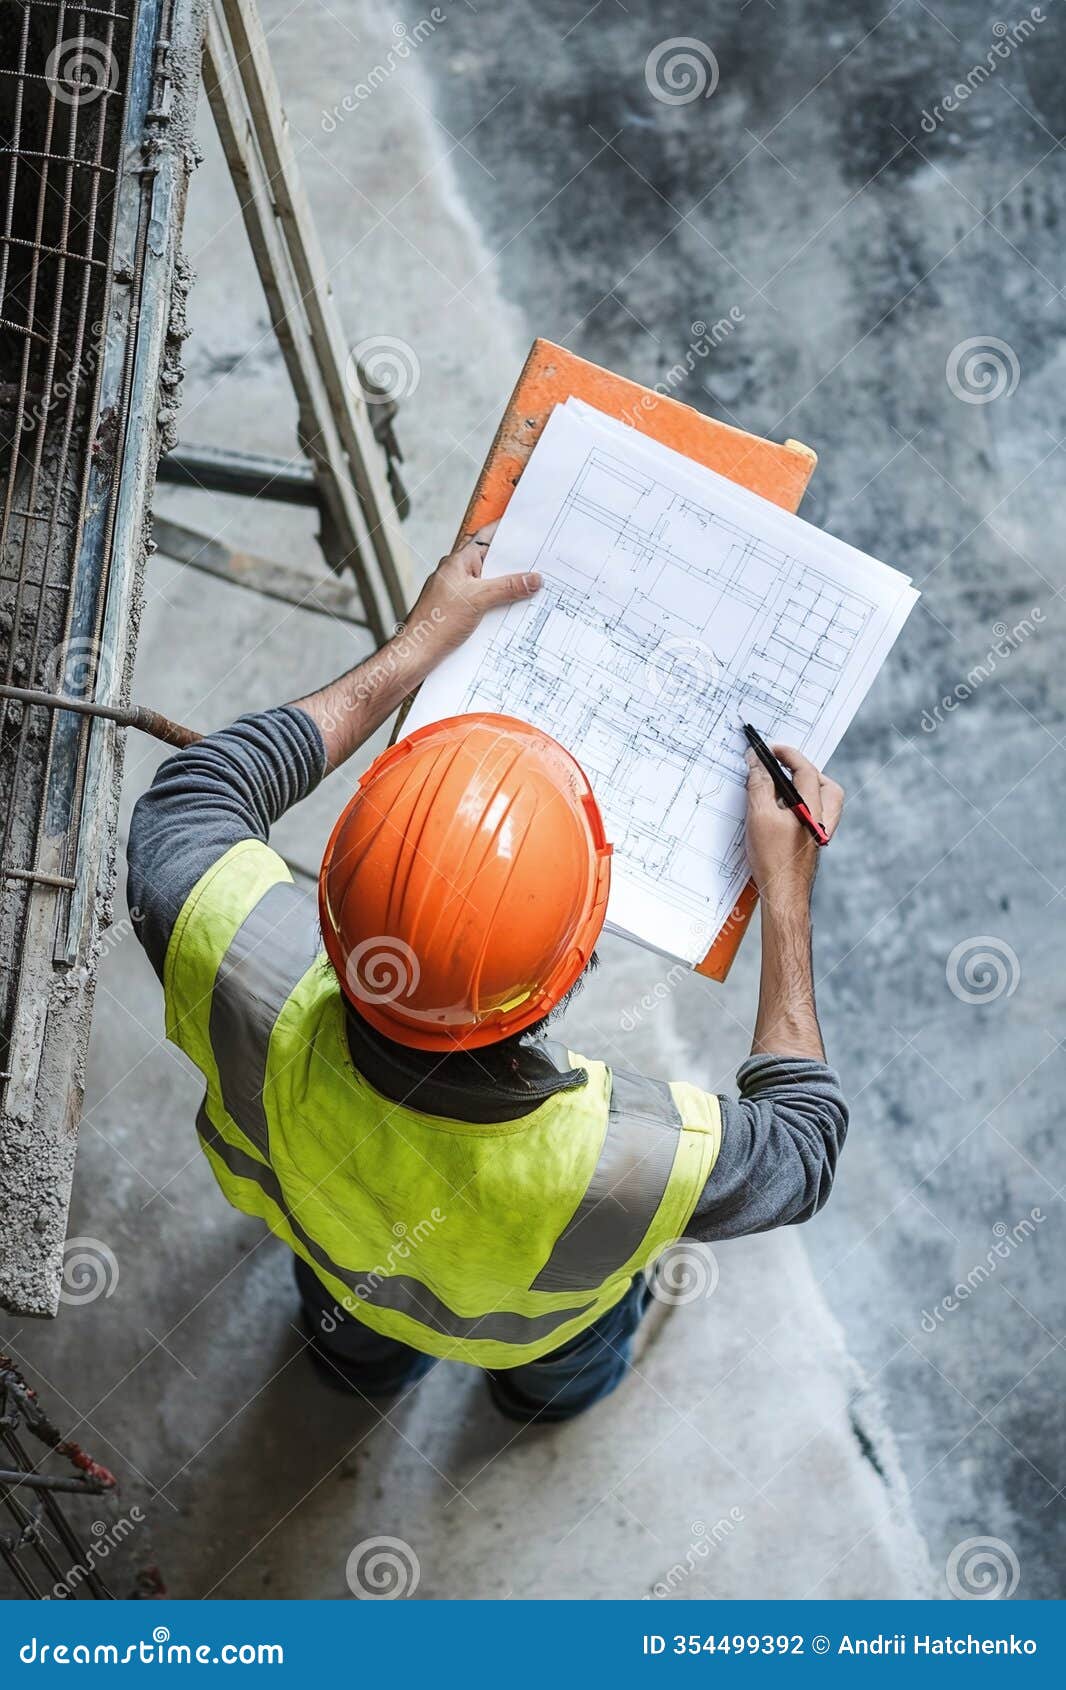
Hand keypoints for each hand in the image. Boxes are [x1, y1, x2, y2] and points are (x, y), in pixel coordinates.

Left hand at [401, 523, 541, 661]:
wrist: (418, 652)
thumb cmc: (437, 623)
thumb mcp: (478, 600)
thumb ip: (507, 587)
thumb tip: (533, 579)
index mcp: (458, 561)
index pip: (487, 537)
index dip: (508, 531)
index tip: (529, 530)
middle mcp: (458, 573)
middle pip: (492, 561)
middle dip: (514, 563)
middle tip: (541, 563)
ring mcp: (458, 591)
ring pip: (490, 582)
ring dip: (509, 586)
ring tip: (535, 588)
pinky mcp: (460, 609)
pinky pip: (486, 599)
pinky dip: (500, 602)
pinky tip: (515, 609)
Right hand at [744, 743, 843, 911]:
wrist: (783, 894)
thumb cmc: (772, 858)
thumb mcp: (759, 816)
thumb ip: (759, 785)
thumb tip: (757, 763)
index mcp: (813, 807)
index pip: (805, 770)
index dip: (788, 755)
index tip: (770, 749)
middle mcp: (822, 818)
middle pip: (825, 784)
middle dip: (804, 770)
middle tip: (782, 766)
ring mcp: (819, 832)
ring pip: (824, 801)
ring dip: (807, 789)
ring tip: (784, 786)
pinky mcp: (812, 843)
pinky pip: (814, 815)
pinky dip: (801, 806)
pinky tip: (782, 812)